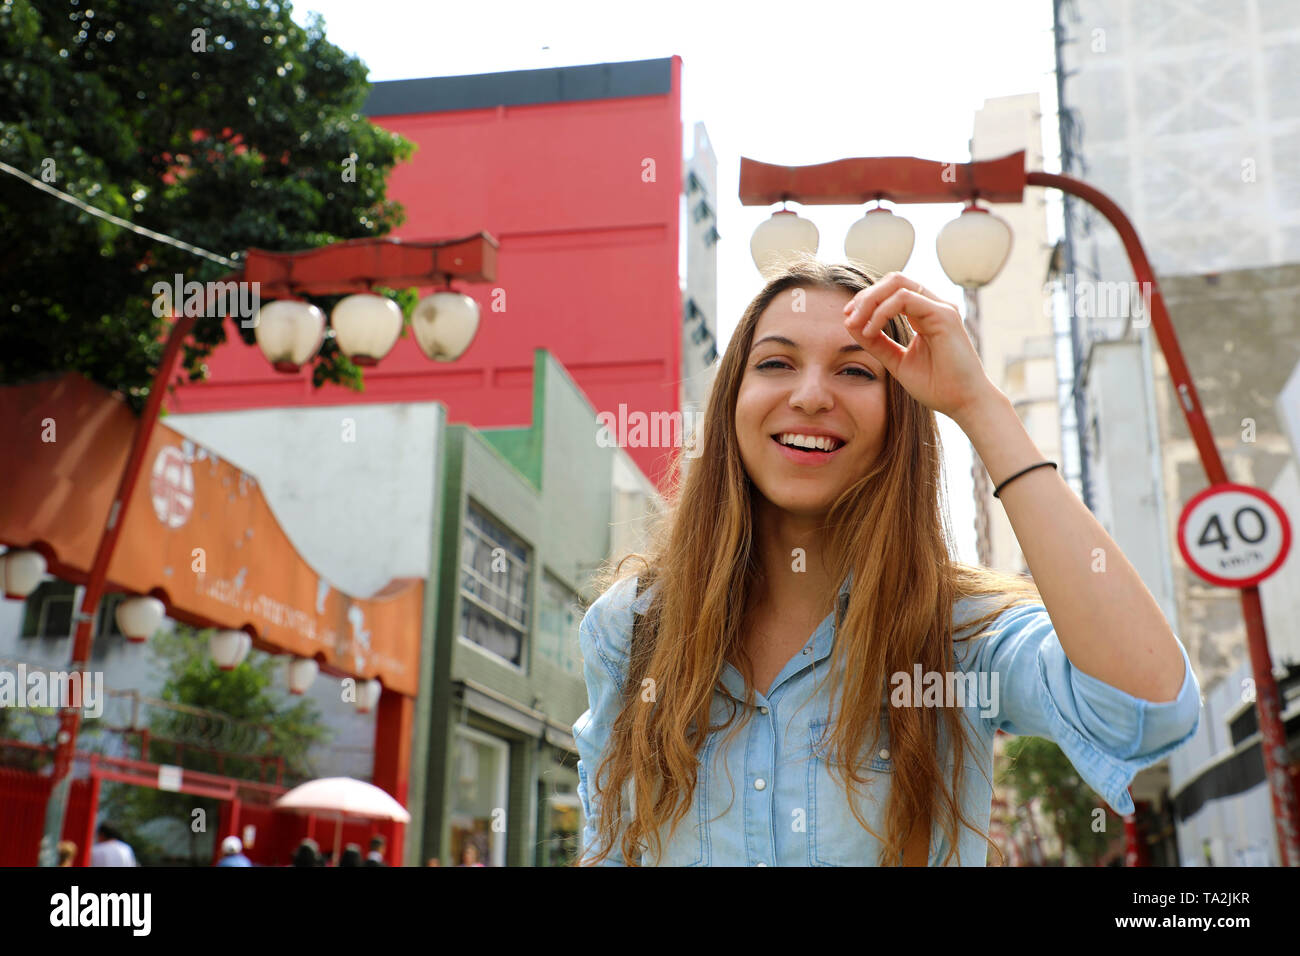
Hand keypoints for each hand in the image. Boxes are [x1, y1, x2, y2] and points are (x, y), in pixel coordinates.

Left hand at [842, 272, 998, 424]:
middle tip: (848, 317)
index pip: (891, 292)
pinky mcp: (944, 314)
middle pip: (893, 280)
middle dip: (865, 296)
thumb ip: (877, 342)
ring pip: (897, 284)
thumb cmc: (937, 386)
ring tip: (856, 324)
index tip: (848, 320)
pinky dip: (882, 312)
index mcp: (924, 315)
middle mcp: (933, 306)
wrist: (964, 404)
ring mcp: (940, 307)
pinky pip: (905, 299)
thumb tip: (850, 323)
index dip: (866, 301)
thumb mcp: (897, 361)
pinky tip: (871, 331)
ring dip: (870, 301)